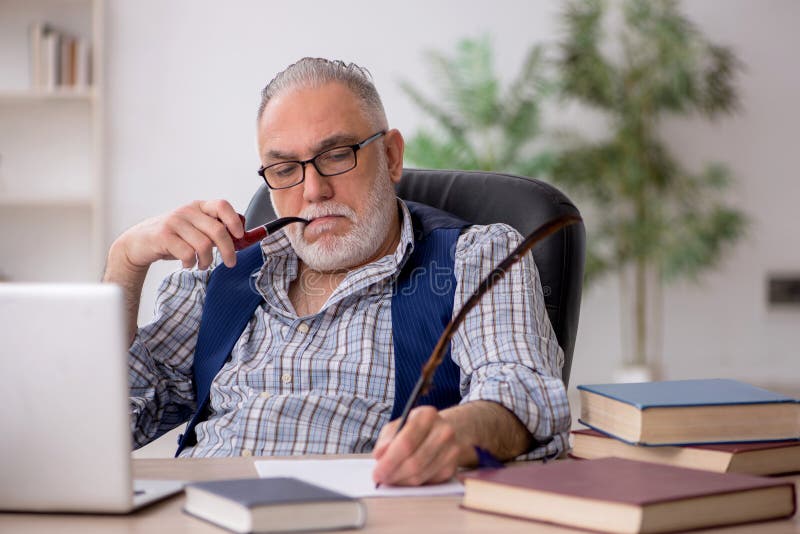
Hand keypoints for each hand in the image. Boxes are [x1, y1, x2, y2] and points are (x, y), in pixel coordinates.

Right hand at [114, 199, 243, 270]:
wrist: (139, 243)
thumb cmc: (171, 238)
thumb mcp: (194, 230)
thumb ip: (213, 231)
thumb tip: (239, 240)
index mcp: (198, 207)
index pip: (222, 206)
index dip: (234, 221)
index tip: (239, 236)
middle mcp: (187, 211)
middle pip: (218, 230)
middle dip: (228, 250)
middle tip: (230, 262)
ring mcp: (174, 222)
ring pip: (204, 245)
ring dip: (207, 261)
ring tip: (202, 264)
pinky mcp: (164, 235)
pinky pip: (188, 253)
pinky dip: (191, 263)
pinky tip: (187, 264)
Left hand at [371, 406, 473, 485]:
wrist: (442, 431)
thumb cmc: (415, 428)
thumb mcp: (399, 425)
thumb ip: (387, 438)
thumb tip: (379, 456)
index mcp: (427, 415)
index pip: (406, 442)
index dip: (389, 460)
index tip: (376, 472)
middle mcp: (443, 431)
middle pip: (414, 462)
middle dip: (393, 474)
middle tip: (380, 479)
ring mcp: (451, 450)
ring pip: (420, 475)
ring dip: (401, 481)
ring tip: (390, 478)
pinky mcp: (452, 467)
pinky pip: (428, 482)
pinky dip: (412, 483)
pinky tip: (405, 477)